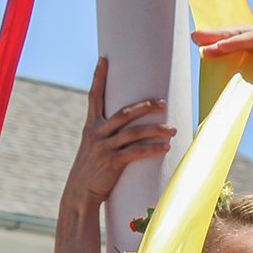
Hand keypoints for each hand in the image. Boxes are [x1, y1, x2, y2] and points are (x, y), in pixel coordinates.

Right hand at [62, 58, 174, 211]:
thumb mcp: (94, 148)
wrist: (79, 194)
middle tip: (163, 102)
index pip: (94, 96)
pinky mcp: (111, 162)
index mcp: (91, 126)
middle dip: (146, 106)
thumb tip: (129, 125)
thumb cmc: (92, 170)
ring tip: (173, 129)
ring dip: (156, 130)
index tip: (104, 58)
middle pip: (124, 113)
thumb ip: (108, 135)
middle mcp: (96, 133)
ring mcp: (103, 147)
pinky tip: (165, 148)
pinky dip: (152, 150)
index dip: (99, 76)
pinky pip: (136, 152)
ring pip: (134, 133)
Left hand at [193, 24, 252, 124]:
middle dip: (218, 37)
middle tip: (196, 37)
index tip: (201, 47)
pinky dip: (239, 41)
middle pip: (243, 35)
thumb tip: (214, 54)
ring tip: (203, 42)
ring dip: (224, 38)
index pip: (243, 44)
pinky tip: (221, 46)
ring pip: (248, 34)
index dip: (221, 44)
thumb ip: (242, 64)